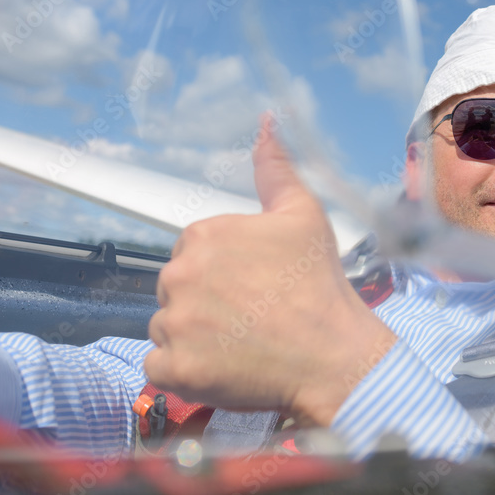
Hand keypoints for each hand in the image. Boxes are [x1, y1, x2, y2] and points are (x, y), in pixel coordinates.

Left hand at [144, 114, 396, 425]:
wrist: (333, 353)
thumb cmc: (318, 286)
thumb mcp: (303, 214)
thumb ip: (275, 168)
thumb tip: (266, 122)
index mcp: (203, 235)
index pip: (192, 254)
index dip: (223, 273)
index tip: (251, 287)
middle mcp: (180, 275)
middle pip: (176, 290)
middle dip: (204, 303)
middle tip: (249, 316)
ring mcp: (174, 323)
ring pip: (167, 328)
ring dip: (194, 338)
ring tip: (240, 342)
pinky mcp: (175, 368)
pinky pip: (161, 367)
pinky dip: (185, 372)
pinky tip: (221, 366)